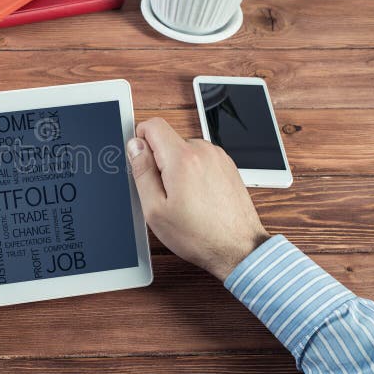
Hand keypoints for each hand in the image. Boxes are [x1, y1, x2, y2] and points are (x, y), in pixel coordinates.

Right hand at [126, 118, 268, 281]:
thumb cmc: (198, 235)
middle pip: (168, 139)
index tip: (141, 162)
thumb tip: (135, 146)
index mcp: (183, 158)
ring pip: (184, 150)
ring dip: (177, 168)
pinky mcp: (227, 166)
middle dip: (159, 161)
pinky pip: (200, 160)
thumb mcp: (155, 208)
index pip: (153, 125)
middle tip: (162, 192)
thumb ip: (141, 171)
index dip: (140, 140)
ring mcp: (218, 157)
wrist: (238, 249)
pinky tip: (196, 198)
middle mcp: (203, 151)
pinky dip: (193, 173)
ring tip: (182, 199)